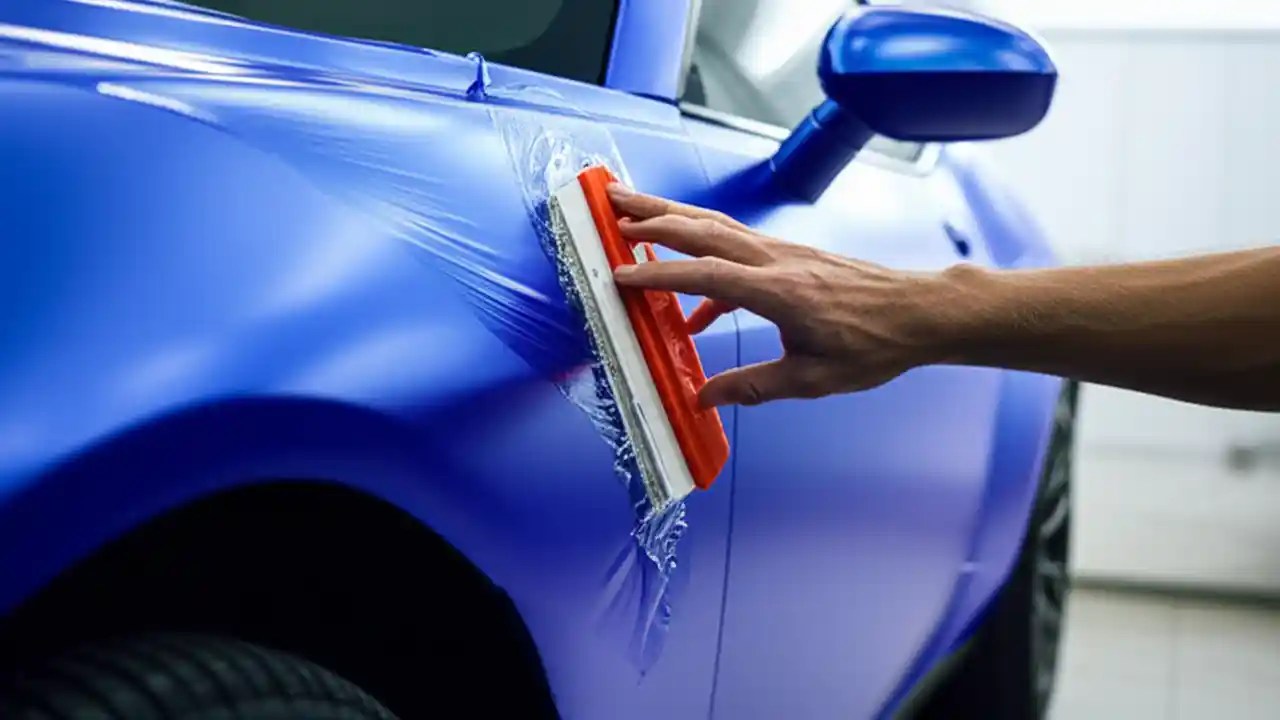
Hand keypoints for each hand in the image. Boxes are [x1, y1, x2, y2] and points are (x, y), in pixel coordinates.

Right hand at [607, 184, 953, 406]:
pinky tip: (692, 304)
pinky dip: (702, 257)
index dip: (658, 274)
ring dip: (669, 216)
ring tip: (630, 211)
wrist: (917, 312)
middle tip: (608, 205)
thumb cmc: (872, 346)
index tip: (619, 275)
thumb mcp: (811, 379)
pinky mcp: (788, 255)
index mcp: (778, 291)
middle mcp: (775, 261)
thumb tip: (701, 397)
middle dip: (651, 216)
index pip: (705, 276)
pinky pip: (733, 245)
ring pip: (715, 226)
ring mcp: (781, 252)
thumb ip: (752, 386)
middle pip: (702, 229)